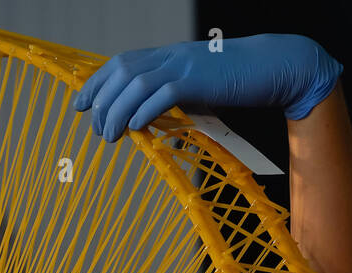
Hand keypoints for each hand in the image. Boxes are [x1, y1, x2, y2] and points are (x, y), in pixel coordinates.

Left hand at [72, 34, 342, 141]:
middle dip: (101, 102)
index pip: (120, 64)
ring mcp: (183, 66)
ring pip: (135, 84)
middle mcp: (169, 56)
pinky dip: (143, 111)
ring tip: (109, 136)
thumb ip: (171, 99)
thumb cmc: (236, 81)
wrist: (272, 67)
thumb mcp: (197, 88)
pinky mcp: (197, 80)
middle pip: (121, 73)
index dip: (95, 83)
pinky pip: (161, 93)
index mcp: (167, 56)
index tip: (79, 105)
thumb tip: (147, 121)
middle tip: (96, 129)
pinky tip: (135, 129)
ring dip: (116, 111)